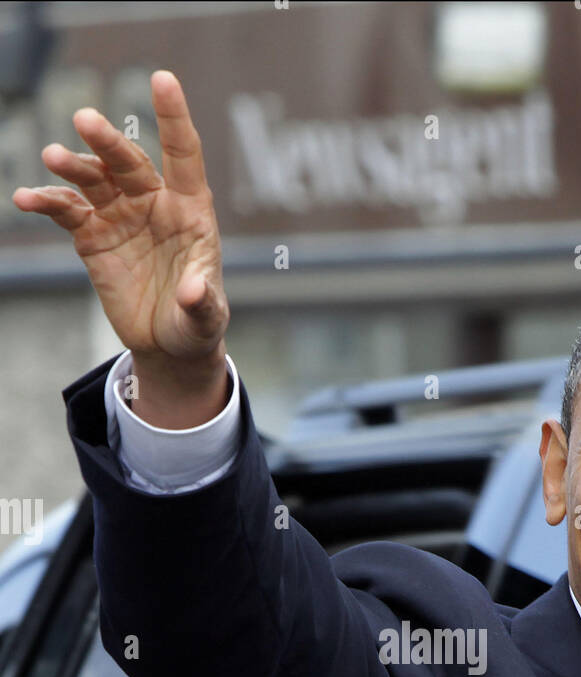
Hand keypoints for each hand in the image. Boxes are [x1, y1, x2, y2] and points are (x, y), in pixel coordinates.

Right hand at [12, 69, 228, 367]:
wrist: (168, 344)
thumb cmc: (196, 322)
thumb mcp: (206, 318)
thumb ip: (202, 302)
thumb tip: (194, 291)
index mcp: (190, 210)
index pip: (183, 154)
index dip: (173, 117)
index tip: (161, 79)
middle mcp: (153, 203)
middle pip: (129, 161)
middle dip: (107, 141)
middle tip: (85, 121)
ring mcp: (120, 215)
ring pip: (93, 179)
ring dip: (72, 166)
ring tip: (52, 157)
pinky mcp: (93, 237)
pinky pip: (66, 212)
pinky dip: (46, 203)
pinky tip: (25, 200)